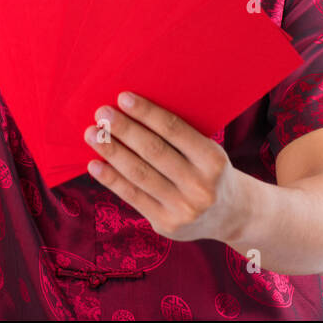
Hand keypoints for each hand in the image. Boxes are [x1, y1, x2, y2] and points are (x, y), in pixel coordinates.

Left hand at [82, 91, 251, 243]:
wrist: (230, 215)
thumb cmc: (210, 172)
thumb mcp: (208, 152)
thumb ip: (179, 138)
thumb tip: (133, 111)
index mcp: (213, 160)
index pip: (174, 130)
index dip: (147, 113)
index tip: (123, 97)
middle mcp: (200, 185)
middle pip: (153, 151)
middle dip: (124, 130)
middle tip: (101, 113)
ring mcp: (183, 208)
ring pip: (139, 174)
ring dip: (111, 151)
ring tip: (92, 134)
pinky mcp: (166, 224)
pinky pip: (133, 197)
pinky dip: (111, 179)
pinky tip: (95, 164)